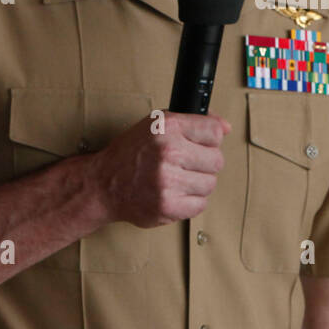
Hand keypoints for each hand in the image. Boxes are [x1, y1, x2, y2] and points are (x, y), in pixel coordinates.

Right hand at [86, 111, 229, 228]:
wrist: (103, 184)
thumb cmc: (131, 153)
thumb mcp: (157, 124)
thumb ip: (193, 122)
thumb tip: (225, 127)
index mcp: (167, 127)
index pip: (214, 131)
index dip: (210, 139)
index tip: (200, 144)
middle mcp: (168, 152)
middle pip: (217, 160)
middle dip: (204, 163)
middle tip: (185, 164)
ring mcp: (168, 181)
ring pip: (210, 184)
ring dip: (197, 183)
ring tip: (177, 179)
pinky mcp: (168, 206)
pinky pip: (200, 205)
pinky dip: (190, 201)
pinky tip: (175, 193)